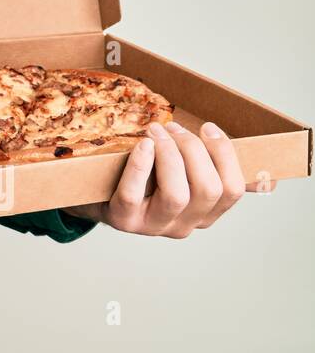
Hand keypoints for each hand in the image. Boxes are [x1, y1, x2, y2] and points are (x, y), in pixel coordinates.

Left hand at [60, 121, 276, 237]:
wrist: (94, 195)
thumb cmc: (142, 179)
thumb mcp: (178, 177)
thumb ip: (211, 171)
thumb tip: (258, 170)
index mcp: (204, 214)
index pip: (232, 190)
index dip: (225, 155)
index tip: (208, 128)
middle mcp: (183, 224)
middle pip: (208, 189)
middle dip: (194, 149)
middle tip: (172, 127)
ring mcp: (152, 225)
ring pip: (177, 194)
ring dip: (170, 155)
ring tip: (156, 132)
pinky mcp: (122, 219)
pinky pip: (133, 194)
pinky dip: (141, 166)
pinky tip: (143, 145)